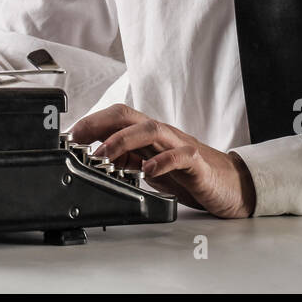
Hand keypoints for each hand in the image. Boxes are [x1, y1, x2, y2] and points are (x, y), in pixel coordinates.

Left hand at [70, 104, 255, 218]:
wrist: (232, 186)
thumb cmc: (189, 175)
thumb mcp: (150, 167)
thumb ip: (127, 160)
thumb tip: (96, 157)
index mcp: (150, 136)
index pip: (117, 118)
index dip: (91, 122)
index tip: (70, 136)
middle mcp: (163, 135)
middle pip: (129, 116)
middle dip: (99, 123)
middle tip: (78, 140)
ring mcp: (181, 146)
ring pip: (151, 129)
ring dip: (122, 141)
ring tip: (104, 156)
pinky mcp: (198, 164)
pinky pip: (180, 157)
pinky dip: (162, 161)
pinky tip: (147, 172)